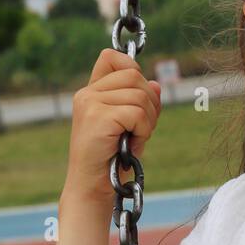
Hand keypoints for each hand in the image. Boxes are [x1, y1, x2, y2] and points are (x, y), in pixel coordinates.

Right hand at [64, 47, 162, 203]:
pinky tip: (132, 145)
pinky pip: (137, 113)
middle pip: (135, 75)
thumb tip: (156, 84)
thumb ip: (140, 103)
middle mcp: (87, 94)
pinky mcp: (97, 117)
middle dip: (150, 102)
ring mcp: (90, 104)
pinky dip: (143, 130)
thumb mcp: (130, 127)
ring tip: (135, 139)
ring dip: (148, 120)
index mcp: (91, 92)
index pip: (111, 57)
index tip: (140, 96)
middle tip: (143, 128)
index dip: (132, 68)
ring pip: (140, 95)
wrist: (92, 187)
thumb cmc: (112, 160)